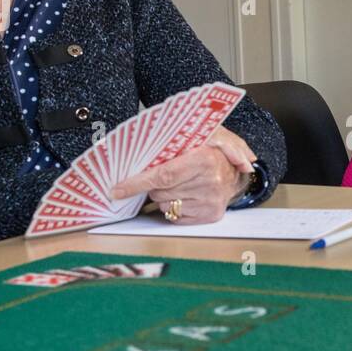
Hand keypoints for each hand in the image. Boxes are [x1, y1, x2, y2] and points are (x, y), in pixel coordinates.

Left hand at [111, 130, 251, 223]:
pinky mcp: (210, 215)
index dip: (137, 183)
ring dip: (164, 196)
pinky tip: (185, 195)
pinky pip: (176, 216)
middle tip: (164, 175)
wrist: (234, 169)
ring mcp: (211, 201)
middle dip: (154, 185)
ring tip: (179, 184)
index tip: (117, 190)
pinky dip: (175, 206)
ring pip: (165, 205)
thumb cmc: (210, 150)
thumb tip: (134, 143)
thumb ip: (170, 139)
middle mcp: (210, 182)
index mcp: (204, 159)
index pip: (162, 175)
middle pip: (160, 192)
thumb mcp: (197, 135)